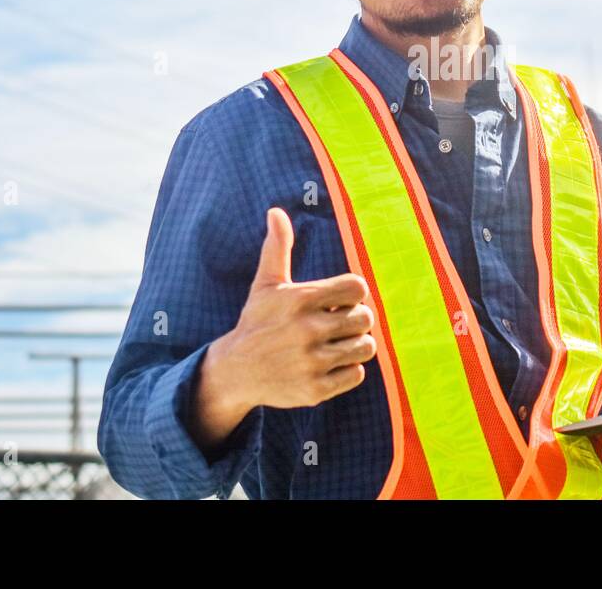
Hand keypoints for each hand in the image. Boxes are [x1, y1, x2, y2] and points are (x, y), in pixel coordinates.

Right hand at [189, 207, 376, 450]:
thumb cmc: (258, 321)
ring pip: (366, 347)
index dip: (353, 294)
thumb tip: (276, 211)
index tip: (337, 301)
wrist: (235, 371)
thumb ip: (278, 247)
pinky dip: (348, 370)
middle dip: (355, 320)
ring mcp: (312, 362)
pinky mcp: (315, 390)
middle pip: (365, 318)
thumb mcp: (266, 284)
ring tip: (337, 343)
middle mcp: (307, 330)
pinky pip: (357, 374)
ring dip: (356, 345)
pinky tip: (329, 364)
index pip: (358, 288)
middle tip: (337, 324)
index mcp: (300, 299)